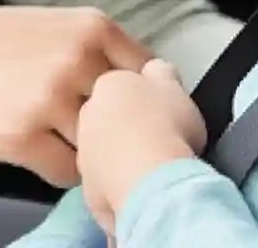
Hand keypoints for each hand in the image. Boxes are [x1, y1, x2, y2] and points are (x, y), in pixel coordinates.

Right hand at [0, 6, 152, 198]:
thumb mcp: (52, 26)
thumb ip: (98, 48)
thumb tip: (152, 79)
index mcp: (92, 28)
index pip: (150, 74)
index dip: (142, 99)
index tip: (130, 113)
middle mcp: (78, 59)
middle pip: (129, 114)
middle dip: (117, 130)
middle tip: (100, 137)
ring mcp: (51, 99)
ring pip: (101, 146)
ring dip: (87, 152)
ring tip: (59, 139)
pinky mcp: (23, 137)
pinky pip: (68, 172)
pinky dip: (60, 170)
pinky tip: (38, 151)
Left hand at [78, 59, 206, 233]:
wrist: (150, 177)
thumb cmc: (166, 126)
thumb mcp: (173, 85)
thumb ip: (160, 74)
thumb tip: (155, 70)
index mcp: (108, 84)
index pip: (121, 85)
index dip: (142, 97)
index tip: (159, 109)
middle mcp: (87, 115)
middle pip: (106, 116)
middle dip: (124, 124)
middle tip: (154, 135)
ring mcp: (83, 152)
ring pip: (101, 150)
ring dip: (118, 154)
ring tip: (148, 163)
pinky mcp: (86, 186)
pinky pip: (104, 182)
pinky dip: (118, 183)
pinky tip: (139, 185)